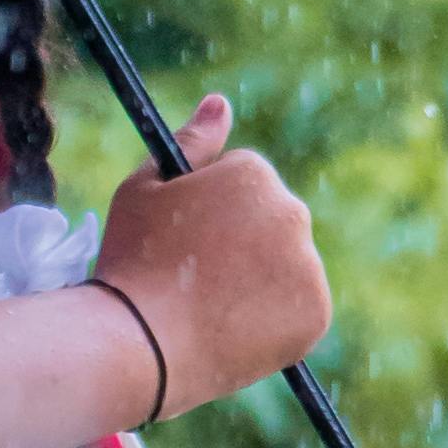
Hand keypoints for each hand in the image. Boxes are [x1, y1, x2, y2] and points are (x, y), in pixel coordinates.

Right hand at [96, 94, 330, 420]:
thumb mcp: (145, 188)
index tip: (181, 244)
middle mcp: (292, 211)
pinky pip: (297, 310)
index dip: (206, 216)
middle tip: (193, 280)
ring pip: (285, 267)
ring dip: (258, 281)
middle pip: (269, 223)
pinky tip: (232, 329)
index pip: (242, 186)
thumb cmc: (132, 261)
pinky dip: (273, 320)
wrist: (139, 344)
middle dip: (240, 244)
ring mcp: (308, 265)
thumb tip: (220, 103)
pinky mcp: (315, 314)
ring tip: (209, 308)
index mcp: (254, 173)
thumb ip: (192, 141)